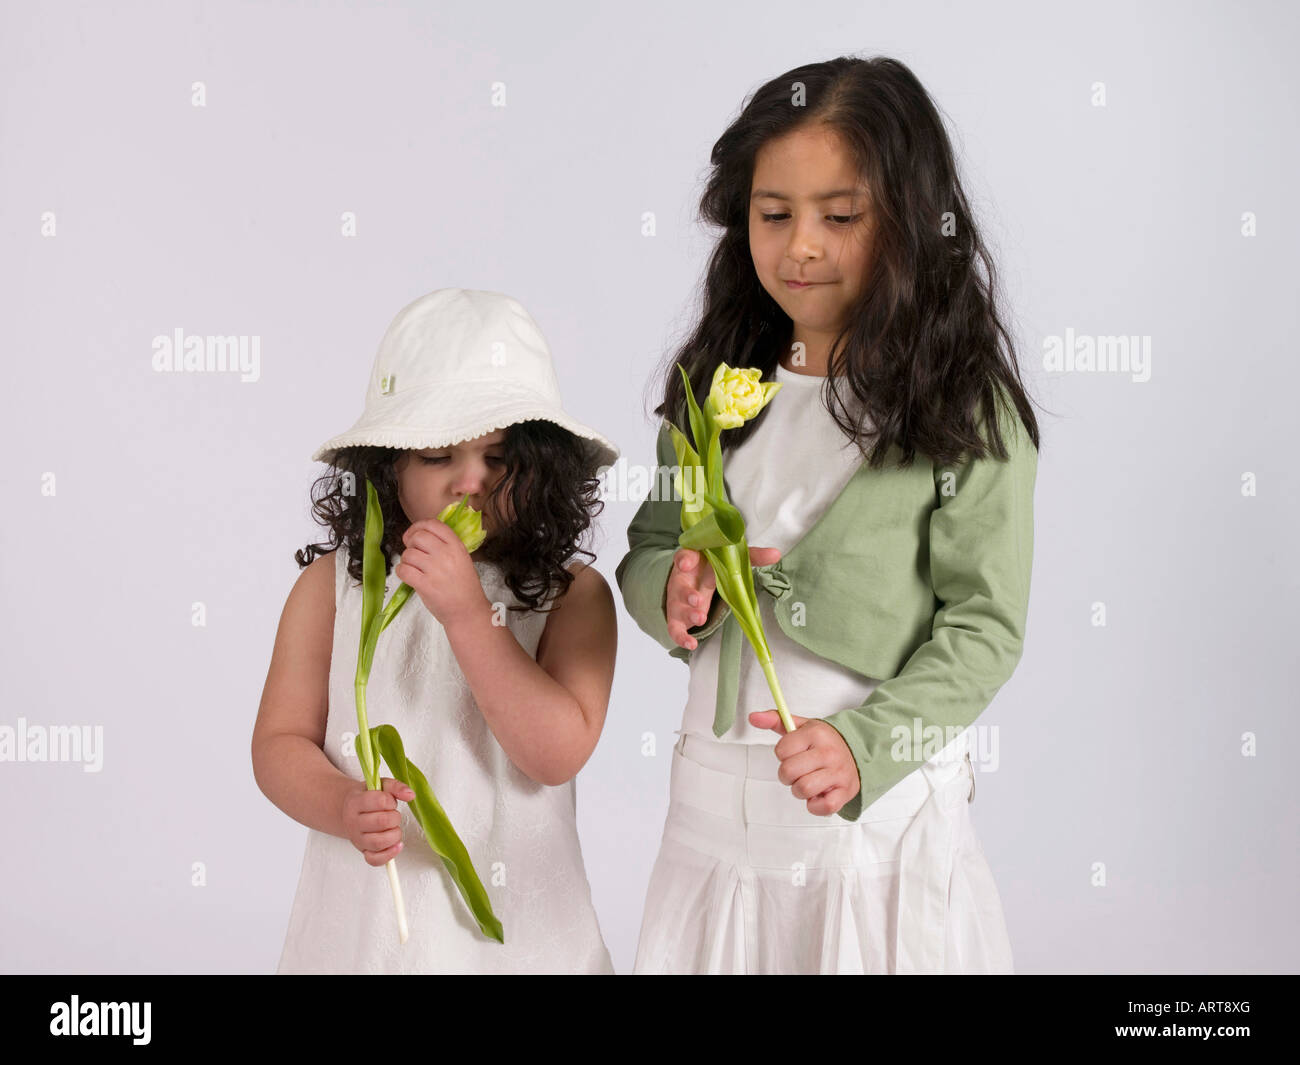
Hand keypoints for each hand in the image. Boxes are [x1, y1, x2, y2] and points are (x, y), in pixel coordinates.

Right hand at [341, 777, 415, 865]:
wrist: (348, 810)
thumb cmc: (366, 797)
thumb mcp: (379, 785)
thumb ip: (395, 787)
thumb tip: (410, 794)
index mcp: (356, 802)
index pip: (379, 801)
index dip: (391, 801)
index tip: (390, 802)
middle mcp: (354, 822)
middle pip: (381, 822)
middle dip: (395, 818)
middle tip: (393, 815)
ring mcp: (357, 839)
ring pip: (379, 842)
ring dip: (394, 835)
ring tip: (394, 828)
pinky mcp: (363, 851)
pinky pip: (374, 860)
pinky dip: (389, 854)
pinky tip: (397, 845)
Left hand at [397, 517, 488, 626]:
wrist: (467, 611)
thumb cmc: (464, 587)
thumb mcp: (462, 559)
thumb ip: (445, 546)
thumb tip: (420, 536)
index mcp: (457, 546)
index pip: (433, 524)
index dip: (418, 526)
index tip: (413, 534)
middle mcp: (446, 554)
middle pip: (418, 537)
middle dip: (410, 543)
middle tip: (413, 553)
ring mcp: (435, 570)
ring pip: (408, 554)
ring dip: (406, 560)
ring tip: (413, 568)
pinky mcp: (425, 585)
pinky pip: (403, 570)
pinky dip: (401, 571)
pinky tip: (408, 575)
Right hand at [665, 545, 781, 649]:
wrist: (694, 578)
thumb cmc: (711, 566)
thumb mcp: (729, 560)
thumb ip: (752, 556)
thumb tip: (776, 554)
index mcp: (694, 560)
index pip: (685, 556)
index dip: (685, 559)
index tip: (687, 563)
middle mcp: (682, 578)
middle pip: (679, 584)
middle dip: (687, 593)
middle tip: (698, 600)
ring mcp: (678, 598)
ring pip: (677, 606)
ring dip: (688, 613)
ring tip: (700, 618)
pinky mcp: (677, 616)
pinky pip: (675, 628)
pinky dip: (681, 637)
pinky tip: (691, 643)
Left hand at [749, 711, 860, 815]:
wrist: (857, 751)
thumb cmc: (824, 742)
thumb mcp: (802, 726)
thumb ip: (776, 720)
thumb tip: (753, 718)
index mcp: (816, 733)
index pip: (782, 750)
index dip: (783, 754)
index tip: (794, 753)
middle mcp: (828, 752)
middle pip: (788, 772)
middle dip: (787, 775)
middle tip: (798, 771)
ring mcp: (838, 773)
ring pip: (803, 789)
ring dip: (800, 790)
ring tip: (809, 781)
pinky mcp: (845, 792)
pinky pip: (822, 807)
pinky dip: (815, 805)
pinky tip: (819, 793)